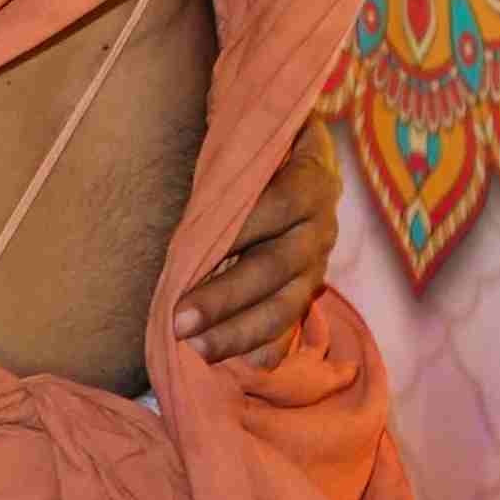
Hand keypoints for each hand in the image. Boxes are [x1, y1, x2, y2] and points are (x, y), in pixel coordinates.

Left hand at [179, 120, 347, 364]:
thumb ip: (229, 152)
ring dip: (240, 331)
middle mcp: (322, 221)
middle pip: (279, 266)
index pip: (283, 203)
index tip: (191, 248)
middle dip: (227, 297)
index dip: (242, 228)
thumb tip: (195, 159)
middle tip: (178, 321)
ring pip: (286, 304)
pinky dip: (265, 347)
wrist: (286, 153)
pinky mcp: (306, 290)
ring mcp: (317, 260)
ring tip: (196, 349)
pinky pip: (291, 327)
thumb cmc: (249, 144)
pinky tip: (238, 365)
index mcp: (311, 174)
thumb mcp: (245, 134)